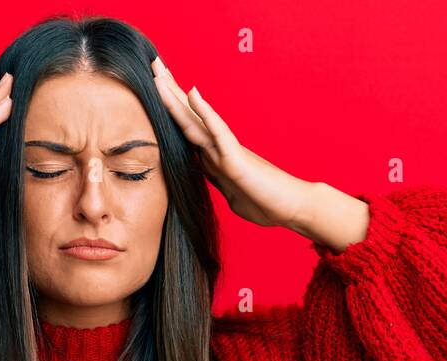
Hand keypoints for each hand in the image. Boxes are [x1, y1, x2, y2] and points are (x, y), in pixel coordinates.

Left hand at [151, 57, 308, 228]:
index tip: (156, 91)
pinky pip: (217, 132)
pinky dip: (204, 112)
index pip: (187, 130)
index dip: (171, 111)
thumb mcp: (234, 194)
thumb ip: (221, 183)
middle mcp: (218, 149)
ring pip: (195, 120)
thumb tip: (214, 179)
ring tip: (160, 72)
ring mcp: (226, 152)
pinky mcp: (236, 160)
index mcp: (214, 158)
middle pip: (187, 118)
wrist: (294, 208)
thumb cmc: (266, 203)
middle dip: (168, 94)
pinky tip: (192, 93)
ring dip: (175, 97)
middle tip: (153, 66)